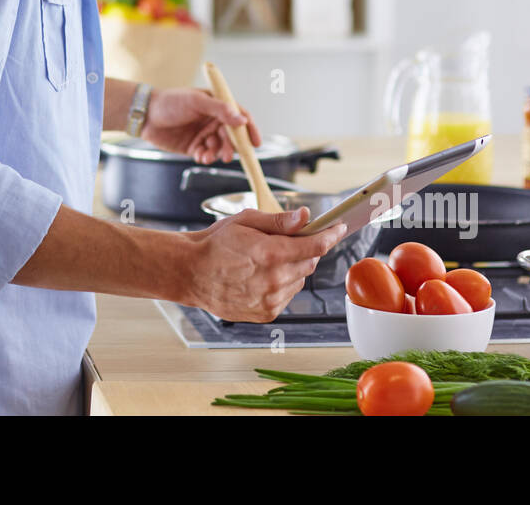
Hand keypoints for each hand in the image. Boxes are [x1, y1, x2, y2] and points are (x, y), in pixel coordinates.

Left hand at [139, 86, 262, 163]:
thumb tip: (242, 119)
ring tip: (207, 156)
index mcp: (217, 105)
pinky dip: (205, 157)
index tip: (256, 143)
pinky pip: (206, 155)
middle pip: (231, 136)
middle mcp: (213, 120)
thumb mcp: (196, 101)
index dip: (250, 129)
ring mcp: (204, 134)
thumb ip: (220, 110)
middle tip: (227, 155)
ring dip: (217, 153)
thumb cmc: (170, 101)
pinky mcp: (194, 147)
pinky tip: (199, 156)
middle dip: (231, 147)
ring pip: (219, 148)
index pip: (240, 116)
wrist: (145, 115)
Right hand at [182, 207, 350, 321]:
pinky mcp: (265, 313)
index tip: (339, 228)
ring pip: (299, 280)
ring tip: (268, 260)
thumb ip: (278, 221)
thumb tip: (305, 217)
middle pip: (310, 263)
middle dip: (307, 249)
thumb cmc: (214, 244)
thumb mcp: (245, 221)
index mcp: (270, 253)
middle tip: (289, 241)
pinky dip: (282, 284)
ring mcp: (270, 299)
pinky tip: (262, 276)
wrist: (190, 272)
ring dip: (294, 268)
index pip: (314, 245)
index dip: (330, 235)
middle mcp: (273, 280)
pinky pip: (287, 295)